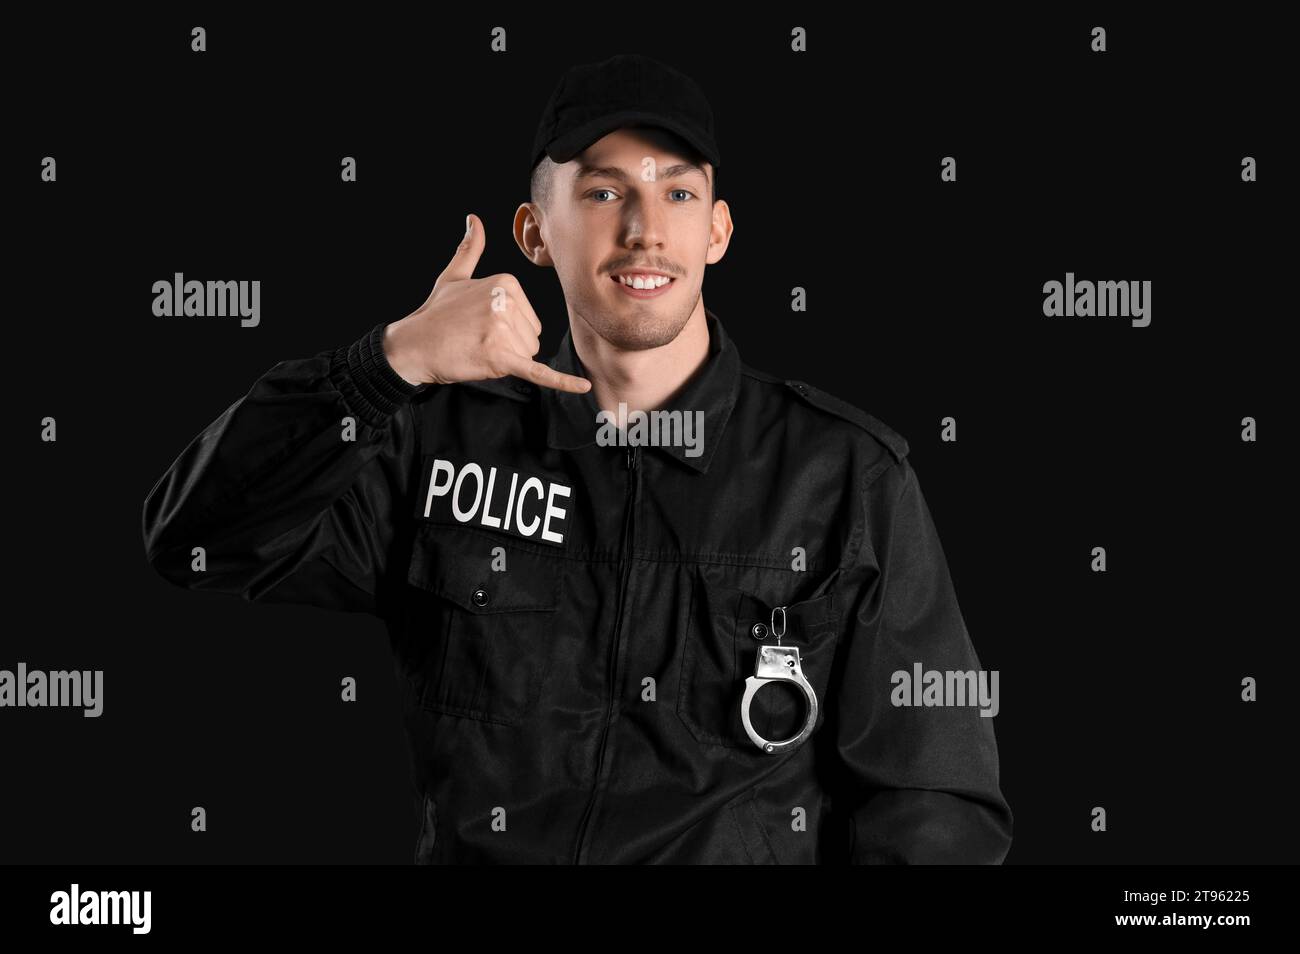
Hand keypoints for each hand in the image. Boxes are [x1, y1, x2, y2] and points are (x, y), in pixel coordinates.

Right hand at [382, 213, 591, 392]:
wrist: (412, 345)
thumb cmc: (435, 314)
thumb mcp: (454, 276)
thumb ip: (470, 249)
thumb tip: (474, 220)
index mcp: (506, 282)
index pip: (530, 318)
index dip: (508, 329)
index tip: (479, 325)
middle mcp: (507, 302)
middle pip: (532, 338)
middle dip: (508, 346)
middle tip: (475, 340)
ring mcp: (503, 329)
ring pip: (528, 355)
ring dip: (506, 359)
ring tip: (476, 349)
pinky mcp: (500, 357)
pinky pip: (538, 372)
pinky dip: (561, 382)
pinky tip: (584, 386)